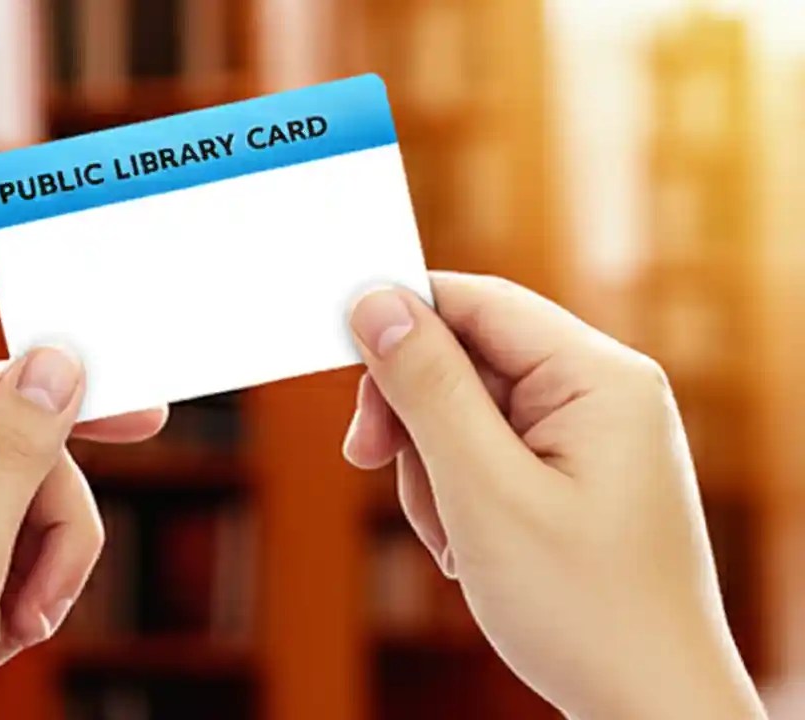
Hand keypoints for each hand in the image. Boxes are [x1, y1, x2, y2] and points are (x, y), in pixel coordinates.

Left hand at [0, 349, 164, 719]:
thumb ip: (9, 454)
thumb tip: (56, 359)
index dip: (68, 399)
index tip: (150, 418)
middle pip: (14, 455)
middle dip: (49, 526)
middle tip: (42, 601)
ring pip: (19, 509)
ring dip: (40, 570)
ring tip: (17, 630)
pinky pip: (2, 554)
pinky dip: (21, 596)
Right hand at [342, 273, 765, 719]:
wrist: (649, 709)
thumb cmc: (584, 609)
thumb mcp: (484, 492)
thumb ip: (427, 388)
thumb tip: (375, 302)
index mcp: (599, 377)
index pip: (477, 302)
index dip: (401, 319)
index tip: (338, 359)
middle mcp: (602, 394)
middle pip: (465, 359)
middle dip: (414, 417)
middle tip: (370, 461)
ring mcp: (591, 438)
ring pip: (466, 414)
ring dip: (434, 471)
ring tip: (456, 538)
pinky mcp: (574, 477)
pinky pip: (489, 457)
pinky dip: (460, 497)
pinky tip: (472, 549)